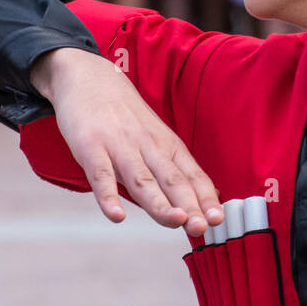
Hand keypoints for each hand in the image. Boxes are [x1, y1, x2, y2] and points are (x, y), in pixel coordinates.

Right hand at [30, 47, 223, 235]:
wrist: (88, 77)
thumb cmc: (125, 117)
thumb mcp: (156, 138)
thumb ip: (176, 169)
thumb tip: (208, 197)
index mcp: (168, 146)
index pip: (192, 175)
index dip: (205, 198)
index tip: (218, 220)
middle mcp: (149, 146)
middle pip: (172, 180)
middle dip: (189, 205)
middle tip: (202, 227)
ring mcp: (120, 147)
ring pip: (142, 180)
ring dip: (159, 202)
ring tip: (175, 221)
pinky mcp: (91, 147)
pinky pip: (101, 175)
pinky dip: (108, 196)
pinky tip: (116, 215)